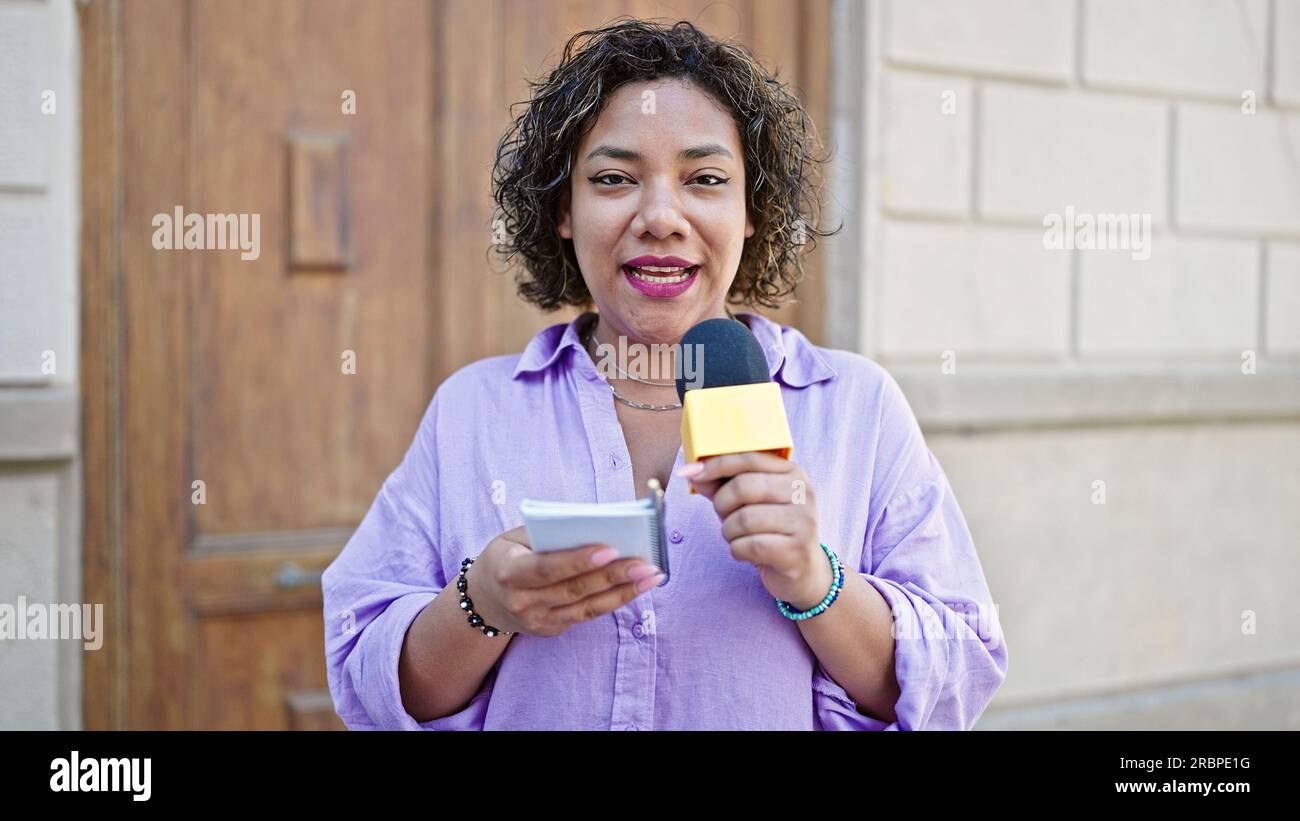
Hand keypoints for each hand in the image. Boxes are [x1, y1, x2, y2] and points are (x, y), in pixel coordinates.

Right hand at [467, 526, 664, 636]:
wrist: (484, 600)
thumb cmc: (506, 556)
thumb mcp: (513, 538)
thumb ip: (547, 533)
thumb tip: (595, 525)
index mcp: (509, 573)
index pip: (547, 568)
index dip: (578, 560)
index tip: (610, 549)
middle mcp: (522, 602)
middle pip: (573, 590)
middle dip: (613, 576)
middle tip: (646, 562)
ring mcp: (538, 621)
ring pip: (586, 608)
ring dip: (623, 592)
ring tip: (651, 576)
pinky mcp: (551, 630)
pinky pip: (587, 615)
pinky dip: (614, 601)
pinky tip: (636, 587)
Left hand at [682, 453, 832, 610]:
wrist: (803, 570)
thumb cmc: (771, 529)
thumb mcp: (749, 502)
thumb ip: (722, 484)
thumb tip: (691, 472)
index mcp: (793, 472)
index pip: (750, 458)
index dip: (716, 464)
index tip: (689, 472)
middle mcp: (803, 493)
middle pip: (744, 487)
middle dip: (722, 503)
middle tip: (723, 515)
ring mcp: (803, 522)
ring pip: (744, 519)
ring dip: (728, 531)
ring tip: (736, 536)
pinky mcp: (796, 551)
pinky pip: (749, 546)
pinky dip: (737, 550)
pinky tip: (745, 552)